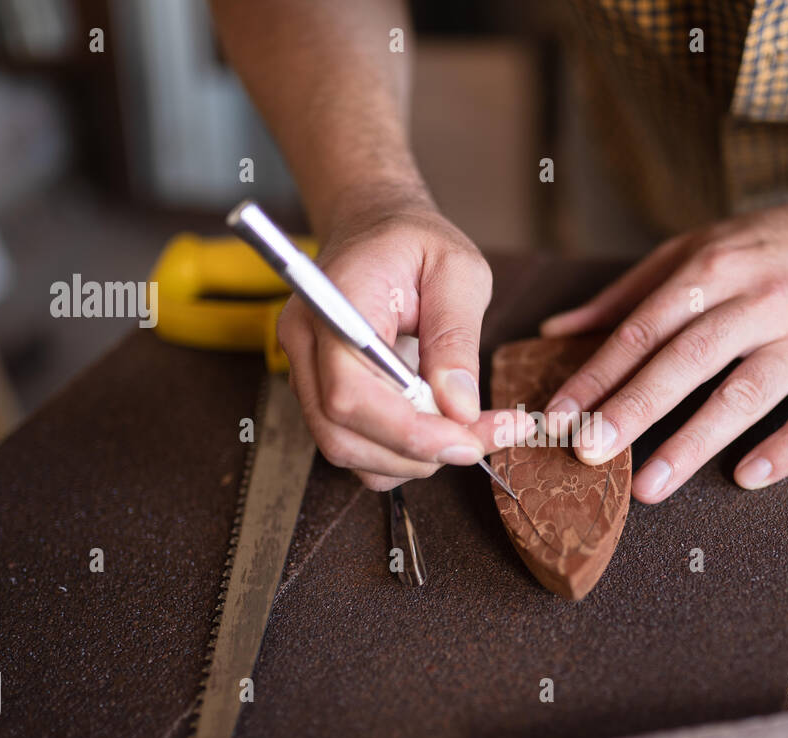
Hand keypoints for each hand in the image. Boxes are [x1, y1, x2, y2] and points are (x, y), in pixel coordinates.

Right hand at [278, 185, 510, 491]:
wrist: (376, 228)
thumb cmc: (415, 242)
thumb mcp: (458, 271)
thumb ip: (456, 337)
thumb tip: (460, 406)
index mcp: (333, 304)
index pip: (349, 393)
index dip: (407, 431)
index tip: (467, 440)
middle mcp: (306, 344)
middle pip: (342, 433)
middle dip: (417, 453)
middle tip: (481, 440)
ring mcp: (306, 373)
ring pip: (346, 450)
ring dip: (411, 459)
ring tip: (467, 433)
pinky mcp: (321, 393)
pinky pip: (353, 445)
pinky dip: (399, 454)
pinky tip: (438, 431)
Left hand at [540, 197, 787, 503]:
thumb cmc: (765, 250)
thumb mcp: (694, 250)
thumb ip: (625, 295)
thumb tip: (554, 332)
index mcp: (716, 267)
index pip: (646, 328)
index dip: (598, 374)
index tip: (559, 417)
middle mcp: (763, 299)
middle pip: (690, 359)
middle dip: (635, 408)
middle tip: (590, 453)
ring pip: (748, 392)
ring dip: (695, 441)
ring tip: (649, 486)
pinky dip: (786, 449)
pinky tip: (746, 477)